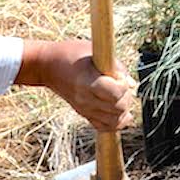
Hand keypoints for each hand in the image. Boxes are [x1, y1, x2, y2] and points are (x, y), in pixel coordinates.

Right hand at [15, 39, 136, 131]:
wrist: (47, 66)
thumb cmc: (71, 53)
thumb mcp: (94, 52)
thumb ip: (116, 67)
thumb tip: (132, 84)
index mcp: (87, 81)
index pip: (114, 93)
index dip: (123, 86)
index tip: (120, 77)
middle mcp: (85, 99)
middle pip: (117, 108)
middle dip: (126, 96)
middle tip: (121, 84)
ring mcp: (84, 109)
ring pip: (115, 121)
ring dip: (123, 110)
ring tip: (120, 96)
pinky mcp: (83, 114)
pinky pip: (105, 127)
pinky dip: (116, 122)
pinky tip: (118, 111)